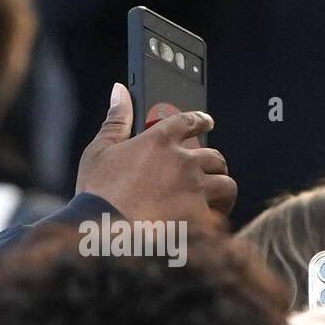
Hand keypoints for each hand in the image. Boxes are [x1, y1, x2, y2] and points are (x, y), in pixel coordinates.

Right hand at [76, 82, 236, 222]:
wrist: (105, 233)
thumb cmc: (98, 195)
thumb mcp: (99, 151)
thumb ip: (116, 121)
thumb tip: (120, 92)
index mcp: (158, 142)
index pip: (188, 121)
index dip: (200, 120)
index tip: (207, 122)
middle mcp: (182, 162)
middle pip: (214, 156)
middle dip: (214, 163)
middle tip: (208, 171)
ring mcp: (195, 189)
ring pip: (226, 184)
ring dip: (221, 190)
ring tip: (215, 197)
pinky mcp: (203, 216)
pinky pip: (222, 214)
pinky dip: (217, 217)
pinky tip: (208, 221)